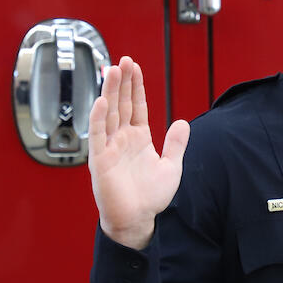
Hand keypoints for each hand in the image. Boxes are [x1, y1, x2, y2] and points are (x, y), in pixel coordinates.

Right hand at [88, 56, 189, 249]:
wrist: (138, 221)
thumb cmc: (151, 198)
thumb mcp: (171, 167)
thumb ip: (176, 144)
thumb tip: (183, 122)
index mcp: (138, 138)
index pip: (136, 105)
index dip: (136, 86)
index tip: (134, 67)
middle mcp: (122, 139)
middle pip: (121, 104)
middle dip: (122, 82)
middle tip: (123, 60)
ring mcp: (110, 148)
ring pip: (109, 114)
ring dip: (111, 92)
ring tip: (113, 70)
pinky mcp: (100, 161)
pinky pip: (98, 136)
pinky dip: (99, 118)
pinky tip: (102, 101)